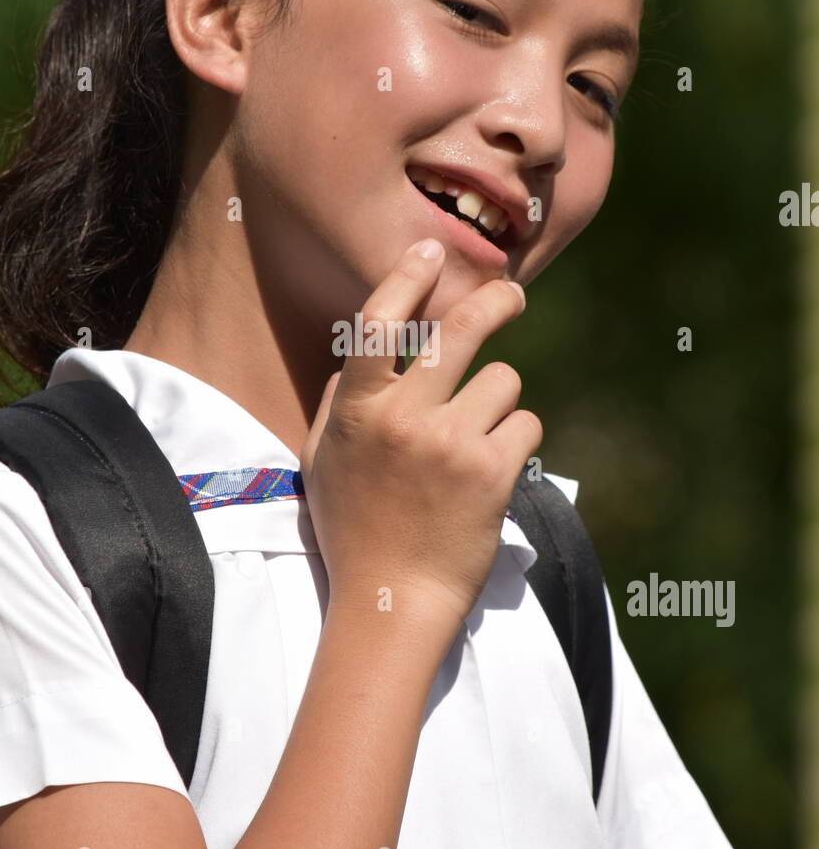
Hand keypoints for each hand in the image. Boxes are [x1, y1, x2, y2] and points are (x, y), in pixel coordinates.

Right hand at [300, 239, 541, 664]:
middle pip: (460, 330)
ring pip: (503, 381)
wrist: (394, 599)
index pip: (379, 324)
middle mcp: (402, 419)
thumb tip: (361, 356)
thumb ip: (339, 404)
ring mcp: (449, 444)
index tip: (430, 249)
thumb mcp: (322, 461)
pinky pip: (525, 424)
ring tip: (476, 443)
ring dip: (498, 402)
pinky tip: (492, 472)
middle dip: (494, 301)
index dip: (406, 277)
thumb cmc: (354, 530)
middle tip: (513, 294)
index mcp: (356, 411)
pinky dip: (515, 441)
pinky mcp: (492, 473)